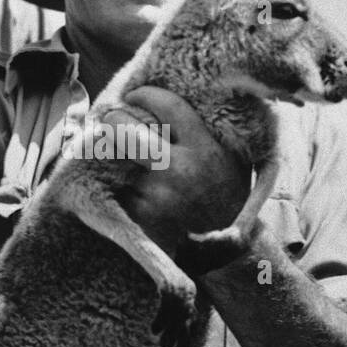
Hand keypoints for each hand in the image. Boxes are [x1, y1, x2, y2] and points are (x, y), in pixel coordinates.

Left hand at [115, 86, 250, 241]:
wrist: (228, 252)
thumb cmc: (228, 197)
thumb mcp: (233, 158)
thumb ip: (206, 130)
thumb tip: (177, 96)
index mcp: (204, 148)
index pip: (165, 104)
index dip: (144, 94)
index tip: (136, 95)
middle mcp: (179, 168)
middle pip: (125, 129)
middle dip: (114, 121)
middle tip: (114, 121)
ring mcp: (157, 194)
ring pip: (120, 162)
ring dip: (121, 161)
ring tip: (135, 167)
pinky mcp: (142, 217)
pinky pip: (120, 191)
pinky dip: (124, 190)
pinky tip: (140, 195)